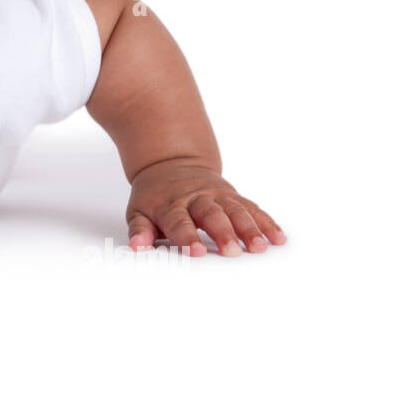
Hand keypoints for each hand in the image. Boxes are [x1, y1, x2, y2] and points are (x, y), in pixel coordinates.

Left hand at [124, 159, 285, 255]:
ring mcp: (217, 195)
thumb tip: (136, 247)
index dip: (187, 237)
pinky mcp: (233, 195)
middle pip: (212, 215)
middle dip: (223, 233)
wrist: (172, 163)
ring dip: (249, 229)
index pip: (179, 222)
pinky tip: (278, 237)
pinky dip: (266, 222)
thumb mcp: (139, 210)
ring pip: (236, 210)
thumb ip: (139, 230)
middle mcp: (196, 199)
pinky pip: (252, 208)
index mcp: (170, 205)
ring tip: (261, 247)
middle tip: (232, 252)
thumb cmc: (155, 196)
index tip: (197, 252)